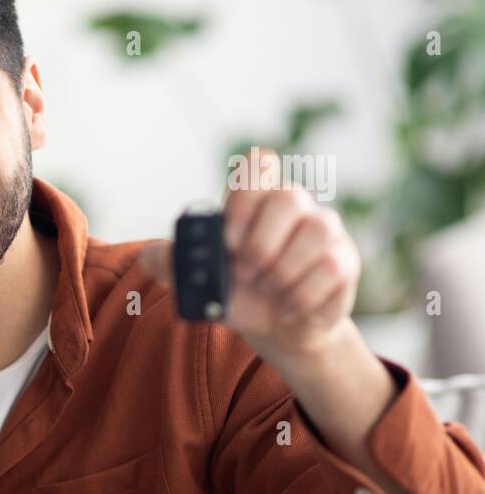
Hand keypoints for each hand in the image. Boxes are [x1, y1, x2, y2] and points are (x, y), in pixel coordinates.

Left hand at [138, 149, 361, 363]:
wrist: (276, 330)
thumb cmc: (237, 294)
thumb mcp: (197, 282)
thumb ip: (169, 263)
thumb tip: (148, 256)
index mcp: (254, 202)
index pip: (258, 163)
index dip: (243, 196)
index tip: (227, 238)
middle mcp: (292, 207)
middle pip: (289, 196)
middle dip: (260, 244)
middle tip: (246, 273)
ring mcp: (324, 230)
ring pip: (317, 230)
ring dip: (283, 272)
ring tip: (269, 291)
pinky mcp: (344, 259)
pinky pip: (332, 266)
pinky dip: (302, 295)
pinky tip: (287, 307)